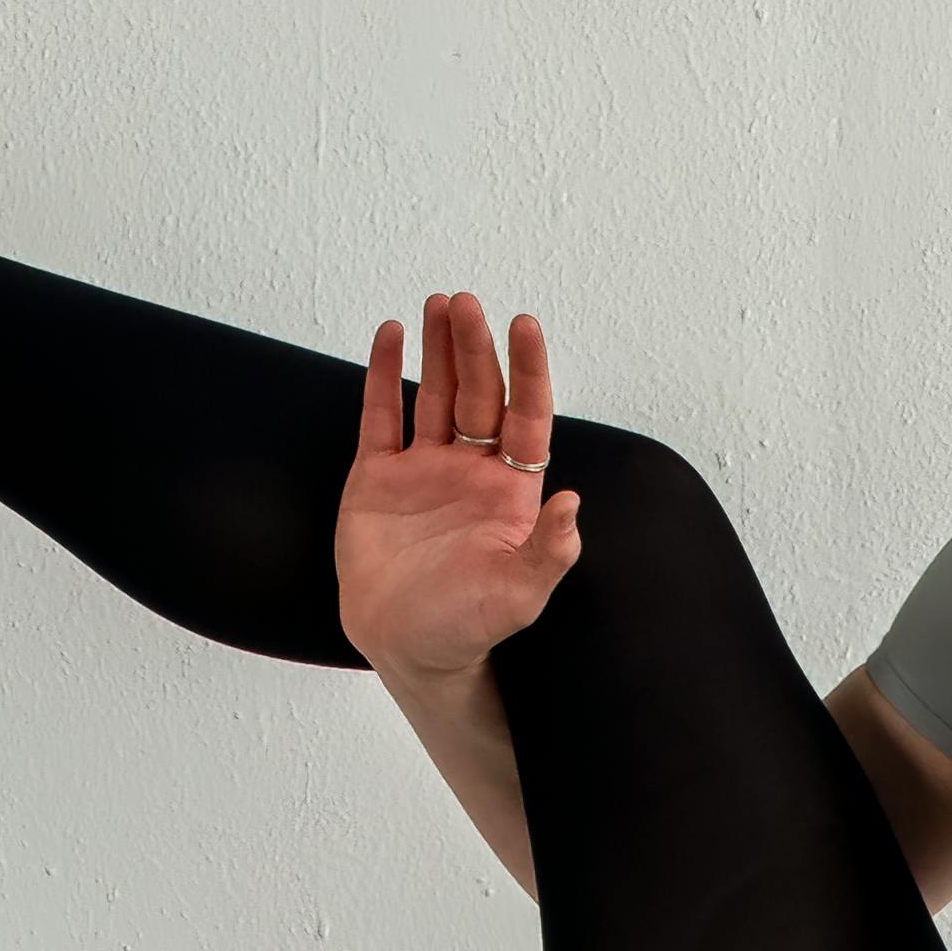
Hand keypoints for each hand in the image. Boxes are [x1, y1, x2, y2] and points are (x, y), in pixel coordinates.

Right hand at [337, 288, 581, 679]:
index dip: (527, 370)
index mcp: (512, 489)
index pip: (526, 415)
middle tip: (468, 302)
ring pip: (433, 394)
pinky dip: (383, 375)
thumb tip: (572, 502)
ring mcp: (424, 469)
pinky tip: (392, 335)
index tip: (525, 324)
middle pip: (478, 393)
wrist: (409, 648)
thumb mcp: (519, 595)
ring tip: (440, 303)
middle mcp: (472, 469)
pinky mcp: (378, 478)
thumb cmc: (470, 626)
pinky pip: (382, 416)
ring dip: (438, 349)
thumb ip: (548, 551)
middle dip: (474, 347)